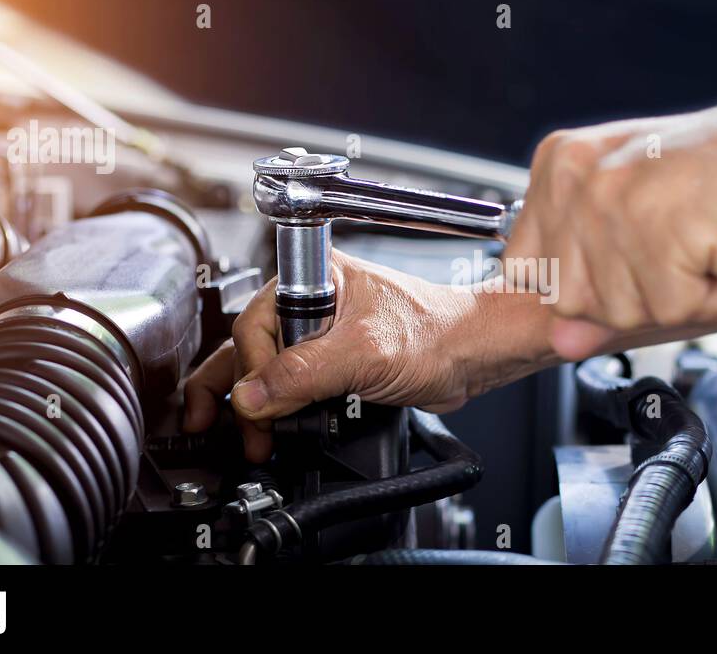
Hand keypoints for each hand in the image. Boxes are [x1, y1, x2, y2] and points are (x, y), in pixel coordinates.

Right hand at [182, 250, 554, 461]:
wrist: (474, 357)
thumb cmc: (438, 335)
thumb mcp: (363, 354)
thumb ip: (302, 375)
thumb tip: (252, 396)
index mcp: (314, 278)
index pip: (255, 326)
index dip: (250, 371)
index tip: (253, 408)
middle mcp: (313, 300)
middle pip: (253, 348)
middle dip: (245, 394)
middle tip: (243, 432)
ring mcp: (323, 331)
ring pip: (270, 369)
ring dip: (260, 405)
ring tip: (255, 438)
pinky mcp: (335, 360)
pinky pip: (295, 383)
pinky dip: (284, 408)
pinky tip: (279, 428)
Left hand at [504, 103, 716, 359]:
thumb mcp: (637, 225)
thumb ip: (592, 283)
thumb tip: (562, 342)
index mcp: (559, 167)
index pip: (525, 269)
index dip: (577, 285)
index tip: (623, 258)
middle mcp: (577, 180)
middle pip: (569, 301)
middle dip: (627, 295)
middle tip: (671, 245)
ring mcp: (615, 205)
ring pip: (620, 312)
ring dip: (672, 294)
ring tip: (697, 242)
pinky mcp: (661, 232)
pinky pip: (673, 309)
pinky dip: (709, 293)